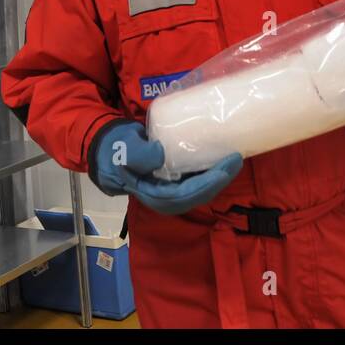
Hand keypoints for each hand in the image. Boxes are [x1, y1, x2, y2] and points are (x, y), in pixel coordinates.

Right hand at [90, 120, 242, 214]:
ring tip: (234, 160)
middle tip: (235, 160)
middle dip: (219, 181)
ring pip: (199, 190)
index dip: (207, 184)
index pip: (184, 194)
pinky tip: (222, 161)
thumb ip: (139, 154)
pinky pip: (196, 181)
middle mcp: (165, 196)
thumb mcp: (123, 149)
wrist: (108, 148)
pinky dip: (211, 174)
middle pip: (197, 195)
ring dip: (219, 178)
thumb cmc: (116, 149)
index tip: (224, 168)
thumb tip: (162, 155)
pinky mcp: (175, 180)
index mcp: (152, 194)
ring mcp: (170, 189)